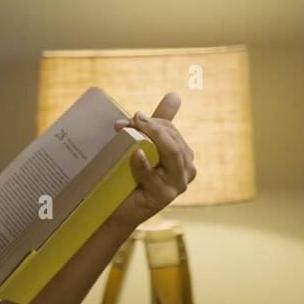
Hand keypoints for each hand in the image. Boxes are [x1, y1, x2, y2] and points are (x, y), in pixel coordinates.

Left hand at [109, 91, 196, 230]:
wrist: (116, 209)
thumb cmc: (130, 176)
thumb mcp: (143, 146)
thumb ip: (157, 123)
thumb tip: (176, 94)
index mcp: (184, 156)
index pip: (171, 130)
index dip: (152, 121)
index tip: (132, 117)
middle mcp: (187, 170)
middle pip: (171, 140)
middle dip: (149, 127)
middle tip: (125, 123)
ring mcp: (178, 185)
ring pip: (170, 153)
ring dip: (148, 139)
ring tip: (130, 132)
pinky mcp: (164, 197)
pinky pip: (154, 176)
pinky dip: (144, 164)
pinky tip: (136, 154)